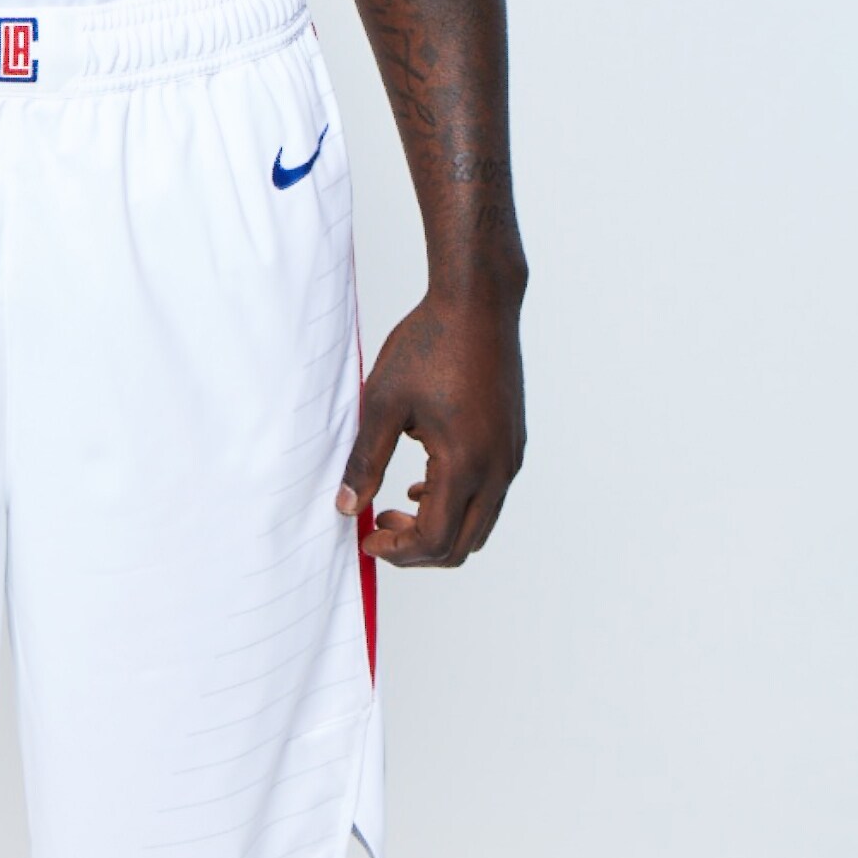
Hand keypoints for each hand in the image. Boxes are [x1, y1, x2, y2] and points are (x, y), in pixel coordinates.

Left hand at [335, 285, 525, 565]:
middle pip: (461, 547)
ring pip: (479, 526)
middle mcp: (497, 470)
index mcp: (464, 464)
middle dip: (416, 550)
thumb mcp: (383, 401)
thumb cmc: (429, 345)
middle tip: (377, 525)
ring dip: (439, 529)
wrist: (478, 304)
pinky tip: (424, 481)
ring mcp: (510, 457)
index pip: (434, 541)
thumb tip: (345, 507)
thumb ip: (364, 460)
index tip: (364, 538)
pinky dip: (458, 506)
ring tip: (396, 505)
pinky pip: (490, 498)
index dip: (396, 552)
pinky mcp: (512, 443)